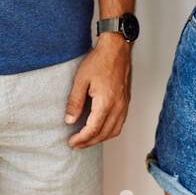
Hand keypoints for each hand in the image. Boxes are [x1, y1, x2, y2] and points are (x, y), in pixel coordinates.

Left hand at [64, 33, 132, 148]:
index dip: (81, 139)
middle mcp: (118, 106)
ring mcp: (124, 105)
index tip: (71, 142)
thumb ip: (75, 102)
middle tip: (76, 145)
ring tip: (87, 140)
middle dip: (89, 142)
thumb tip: (70, 120)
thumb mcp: (81, 80)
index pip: (93, 129)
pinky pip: (120, 123)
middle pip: (104, 134)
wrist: (116, 49)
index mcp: (106, 102)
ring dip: (100, 139)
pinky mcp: (126, 102)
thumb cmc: (99, 60)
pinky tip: (101, 130)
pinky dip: (110, 132)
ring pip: (114, 131)